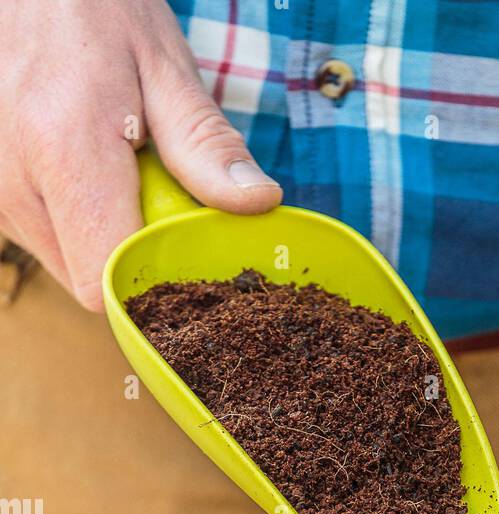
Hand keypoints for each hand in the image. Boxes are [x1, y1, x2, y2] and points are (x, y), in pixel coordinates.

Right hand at [0, 0, 280, 308]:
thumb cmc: (93, 10)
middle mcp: (15, 181)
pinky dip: (79, 219)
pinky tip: (90, 169)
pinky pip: (48, 238)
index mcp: (63, 148)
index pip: (105, 279)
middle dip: (136, 255)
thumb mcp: (164, 66)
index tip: (188, 253)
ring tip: (120, 169)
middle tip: (160, 194)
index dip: (151, 282)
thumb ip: (205, 145)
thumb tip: (257, 204)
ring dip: (106, 235)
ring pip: (67, 264)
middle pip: (90, 281)